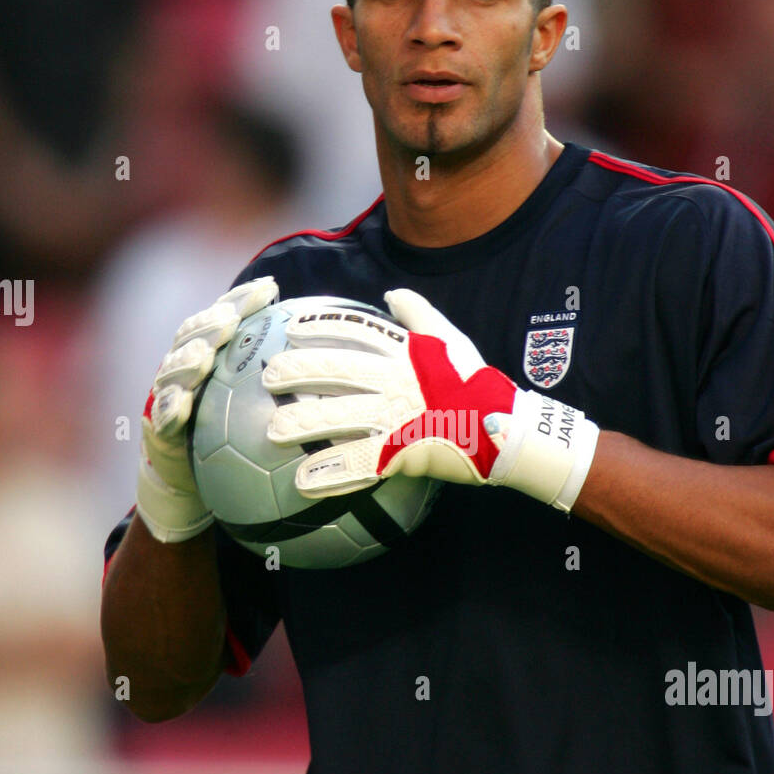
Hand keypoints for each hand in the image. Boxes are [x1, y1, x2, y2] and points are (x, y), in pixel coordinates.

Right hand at [137, 277, 278, 541]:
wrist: (198, 486)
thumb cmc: (239, 446)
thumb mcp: (266, 412)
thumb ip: (292, 386)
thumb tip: (348, 365)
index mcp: (212, 356)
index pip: (227, 319)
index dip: (244, 301)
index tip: (269, 289)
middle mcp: (185, 370)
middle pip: (193, 336)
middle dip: (209, 324)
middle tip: (229, 320)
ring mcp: (166, 397)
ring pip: (171, 371)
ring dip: (185, 361)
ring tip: (203, 356)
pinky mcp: (156, 430)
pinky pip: (161, 418)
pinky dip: (170, 409)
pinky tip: (183, 405)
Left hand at [262, 289, 598, 512]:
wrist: (504, 431)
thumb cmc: (476, 385)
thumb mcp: (451, 341)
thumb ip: (419, 315)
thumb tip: (392, 292)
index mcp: (405, 353)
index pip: (355, 331)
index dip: (321, 326)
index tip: (293, 328)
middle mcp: (396, 381)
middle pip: (336, 371)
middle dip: (298, 371)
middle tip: (269, 375)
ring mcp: (396, 417)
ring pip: (339, 418)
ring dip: (302, 424)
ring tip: (272, 430)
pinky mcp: (401, 453)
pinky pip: (357, 464)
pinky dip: (328, 474)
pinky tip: (302, 481)